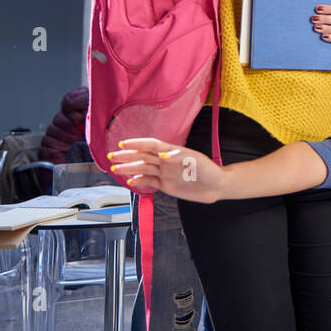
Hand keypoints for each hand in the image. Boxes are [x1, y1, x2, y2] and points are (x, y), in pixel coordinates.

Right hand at [109, 138, 223, 201]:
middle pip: (143, 157)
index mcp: (173, 152)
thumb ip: (178, 157)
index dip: (137, 143)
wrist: (217, 186)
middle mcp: (167, 162)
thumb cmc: (210, 170)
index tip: (123, 144)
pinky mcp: (167, 185)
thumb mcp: (196, 161)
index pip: (151, 145)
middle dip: (127, 156)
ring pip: (144, 169)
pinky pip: (150, 182)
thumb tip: (163, 154)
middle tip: (112, 156)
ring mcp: (166, 174)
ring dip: (130, 169)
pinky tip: (130, 182)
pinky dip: (140, 182)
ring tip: (115, 169)